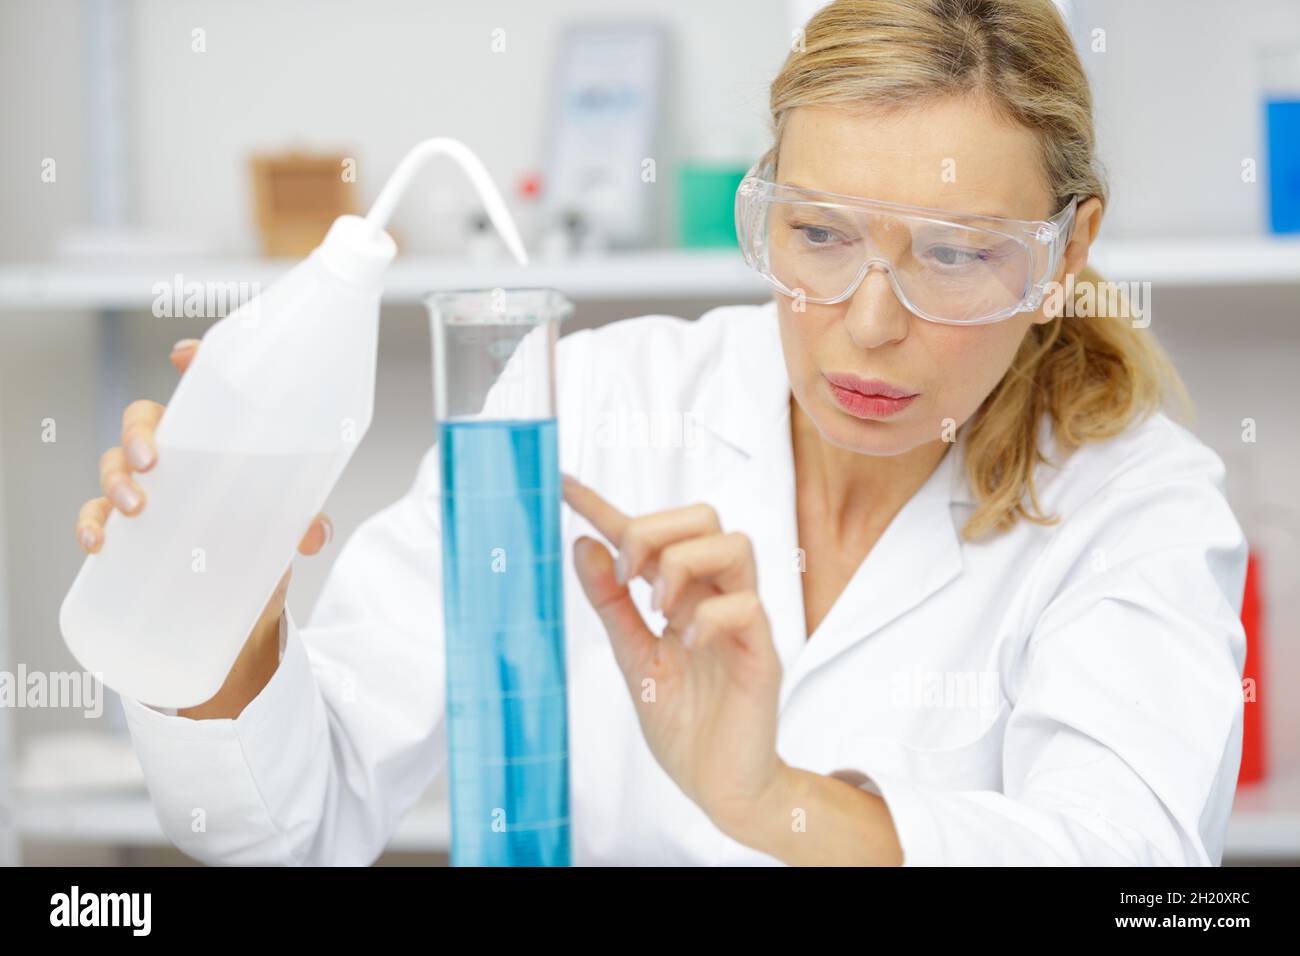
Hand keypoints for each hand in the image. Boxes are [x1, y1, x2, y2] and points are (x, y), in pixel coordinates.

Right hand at [72, 337, 333, 717]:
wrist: (248, 601)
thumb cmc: (266, 540)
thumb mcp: (291, 528)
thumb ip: (306, 524)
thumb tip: (313, 533)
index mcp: (217, 440)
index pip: (201, 391)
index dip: (190, 363)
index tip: (183, 355)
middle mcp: (177, 458)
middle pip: (142, 422)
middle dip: (138, 434)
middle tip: (152, 461)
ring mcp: (151, 492)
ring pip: (114, 465)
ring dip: (116, 480)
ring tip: (135, 506)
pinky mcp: (133, 533)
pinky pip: (97, 518)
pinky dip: (91, 525)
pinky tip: (99, 541)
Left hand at [562, 473, 785, 835]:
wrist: (720, 785)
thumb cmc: (685, 724)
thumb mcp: (633, 659)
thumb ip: (612, 606)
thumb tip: (582, 547)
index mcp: (684, 595)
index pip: (649, 535)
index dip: (604, 506)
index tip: (562, 485)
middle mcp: (716, 596)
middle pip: (704, 517)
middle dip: (655, 531)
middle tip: (627, 575)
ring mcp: (743, 622)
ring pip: (734, 545)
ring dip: (682, 565)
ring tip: (658, 609)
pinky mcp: (762, 654)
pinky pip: (747, 607)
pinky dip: (708, 617)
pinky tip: (685, 644)